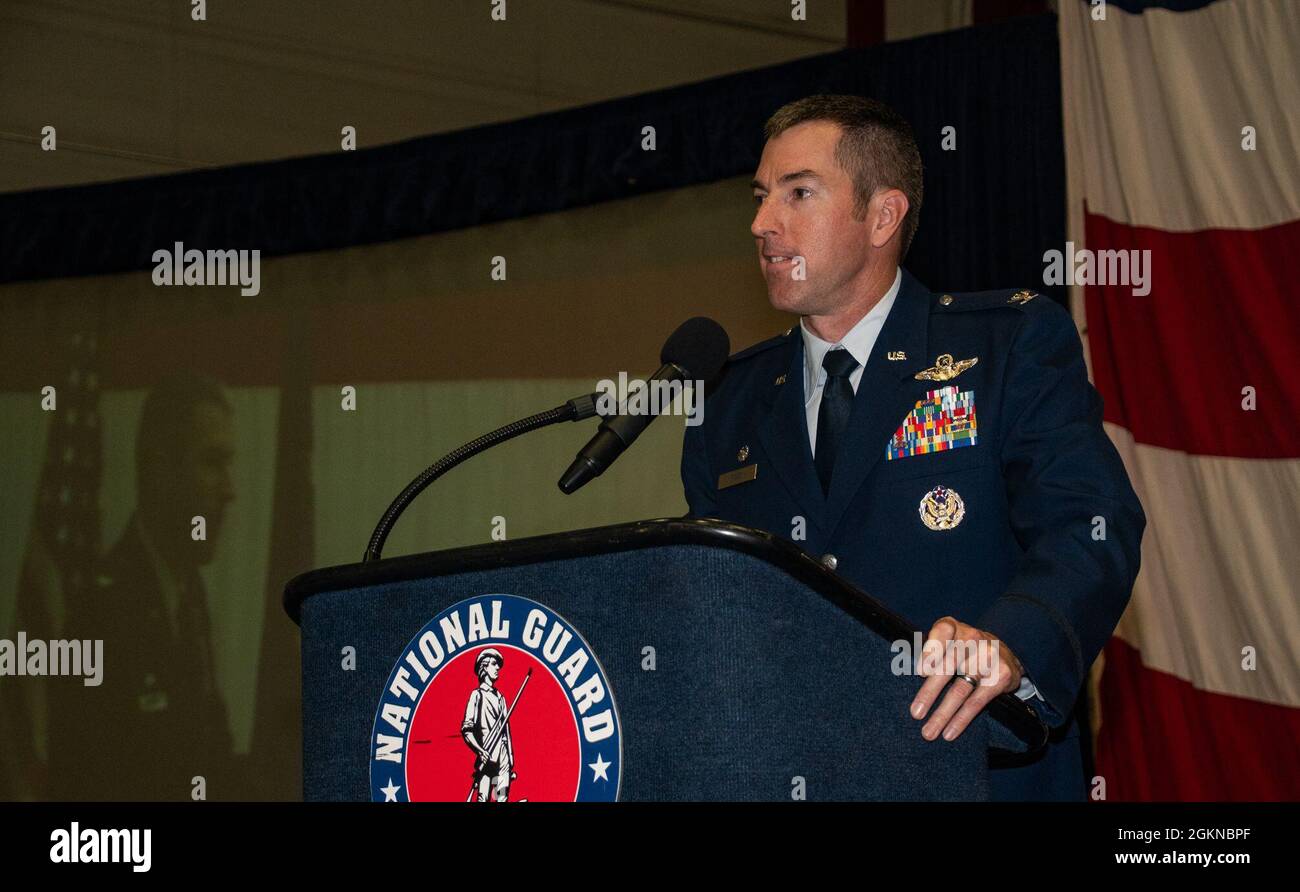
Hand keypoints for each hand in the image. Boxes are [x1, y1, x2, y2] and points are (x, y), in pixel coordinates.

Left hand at [909, 616, 1022, 741]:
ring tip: (928, 732)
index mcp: (954, 627)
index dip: (931, 650)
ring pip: (960, 690)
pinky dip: (961, 720)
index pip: (942, 631)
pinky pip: (976, 702)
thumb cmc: (964, 648)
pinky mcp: (1000, 676)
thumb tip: (917, 673)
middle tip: (916, 713)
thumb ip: (930, 652)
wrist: (1004, 653)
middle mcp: (972, 638)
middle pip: (948, 667)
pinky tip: (949, 732)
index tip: (921, 671)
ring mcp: (988, 657)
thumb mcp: (948, 640)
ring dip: (942, 714)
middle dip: (929, 693)